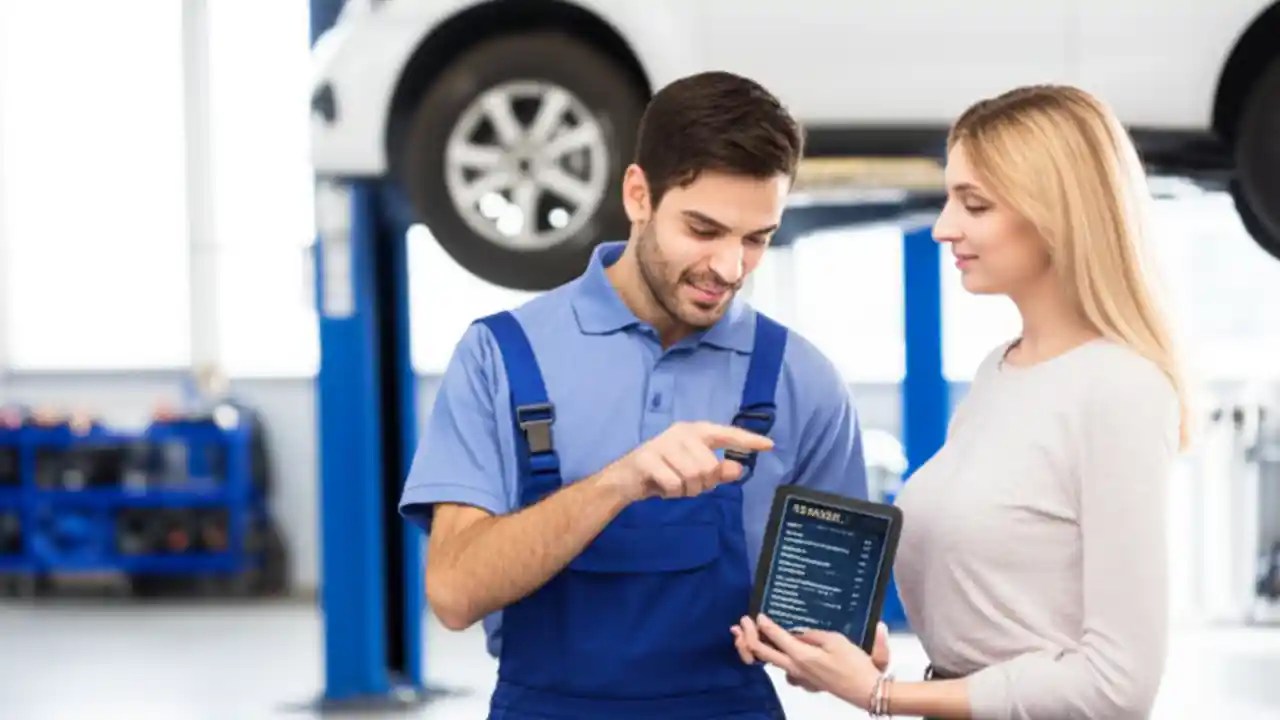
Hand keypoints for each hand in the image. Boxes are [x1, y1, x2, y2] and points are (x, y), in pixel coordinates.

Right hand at [609, 421, 773, 501]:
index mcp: (695, 431)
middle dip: (702, 484)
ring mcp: (664, 444)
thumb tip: (739, 468)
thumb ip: (718, 472)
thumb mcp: (694, 473)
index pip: (726, 434)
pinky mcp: (648, 458)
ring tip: (674, 485)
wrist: (625, 479)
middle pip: (710, 467)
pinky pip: (675, 484)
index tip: (770, 445)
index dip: (747, 440)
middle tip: (686, 485)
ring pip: (693, 476)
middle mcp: (681, 432)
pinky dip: (671, 493)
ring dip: (686, 490)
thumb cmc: (664, 472)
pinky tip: (662, 488)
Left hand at [731, 617, 889, 675]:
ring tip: (749, 636)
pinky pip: (785, 670)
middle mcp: (794, 668)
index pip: (775, 638)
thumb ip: (812, 634)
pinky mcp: (806, 682)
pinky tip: (779, 653)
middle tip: (740, 624)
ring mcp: (799, 678)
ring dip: (758, 649)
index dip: (763, 625)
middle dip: (748, 637)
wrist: (866, 690)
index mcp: (801, 655)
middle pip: (763, 654)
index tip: (756, 614)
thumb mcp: (835, 640)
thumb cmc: (854, 663)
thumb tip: (797, 632)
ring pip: (771, 663)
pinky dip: (775, 660)